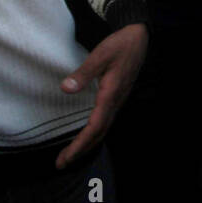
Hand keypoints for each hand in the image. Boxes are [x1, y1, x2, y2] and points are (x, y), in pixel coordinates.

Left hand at [57, 23, 147, 168]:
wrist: (139, 38)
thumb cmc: (120, 45)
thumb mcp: (100, 55)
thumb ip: (83, 73)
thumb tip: (65, 89)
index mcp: (110, 95)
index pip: (94, 127)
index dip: (79, 145)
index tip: (65, 157)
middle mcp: (115, 102)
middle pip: (98, 134)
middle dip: (80, 150)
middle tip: (62, 163)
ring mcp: (117, 101)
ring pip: (103, 129)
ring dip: (86, 144)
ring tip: (70, 155)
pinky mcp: (116, 98)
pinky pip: (105, 122)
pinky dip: (93, 134)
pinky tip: (85, 135)